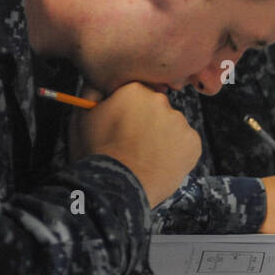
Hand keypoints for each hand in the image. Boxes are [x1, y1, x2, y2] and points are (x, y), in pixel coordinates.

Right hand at [70, 83, 200, 207]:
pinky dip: (176, 152)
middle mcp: (161, 101)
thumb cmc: (96, 154)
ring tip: (145, 155)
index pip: (137, 93)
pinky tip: (159, 162)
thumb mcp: (82, 119)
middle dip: (148, 121)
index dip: (129, 109)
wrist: (116, 187)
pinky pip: (185, 143)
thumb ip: (91, 95)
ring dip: (163, 136)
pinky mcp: (193, 142)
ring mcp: (179, 122)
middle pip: (156, 108)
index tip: (123, 123)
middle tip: (133, 143)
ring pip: (172, 125)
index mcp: (134, 91)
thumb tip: (99, 86)